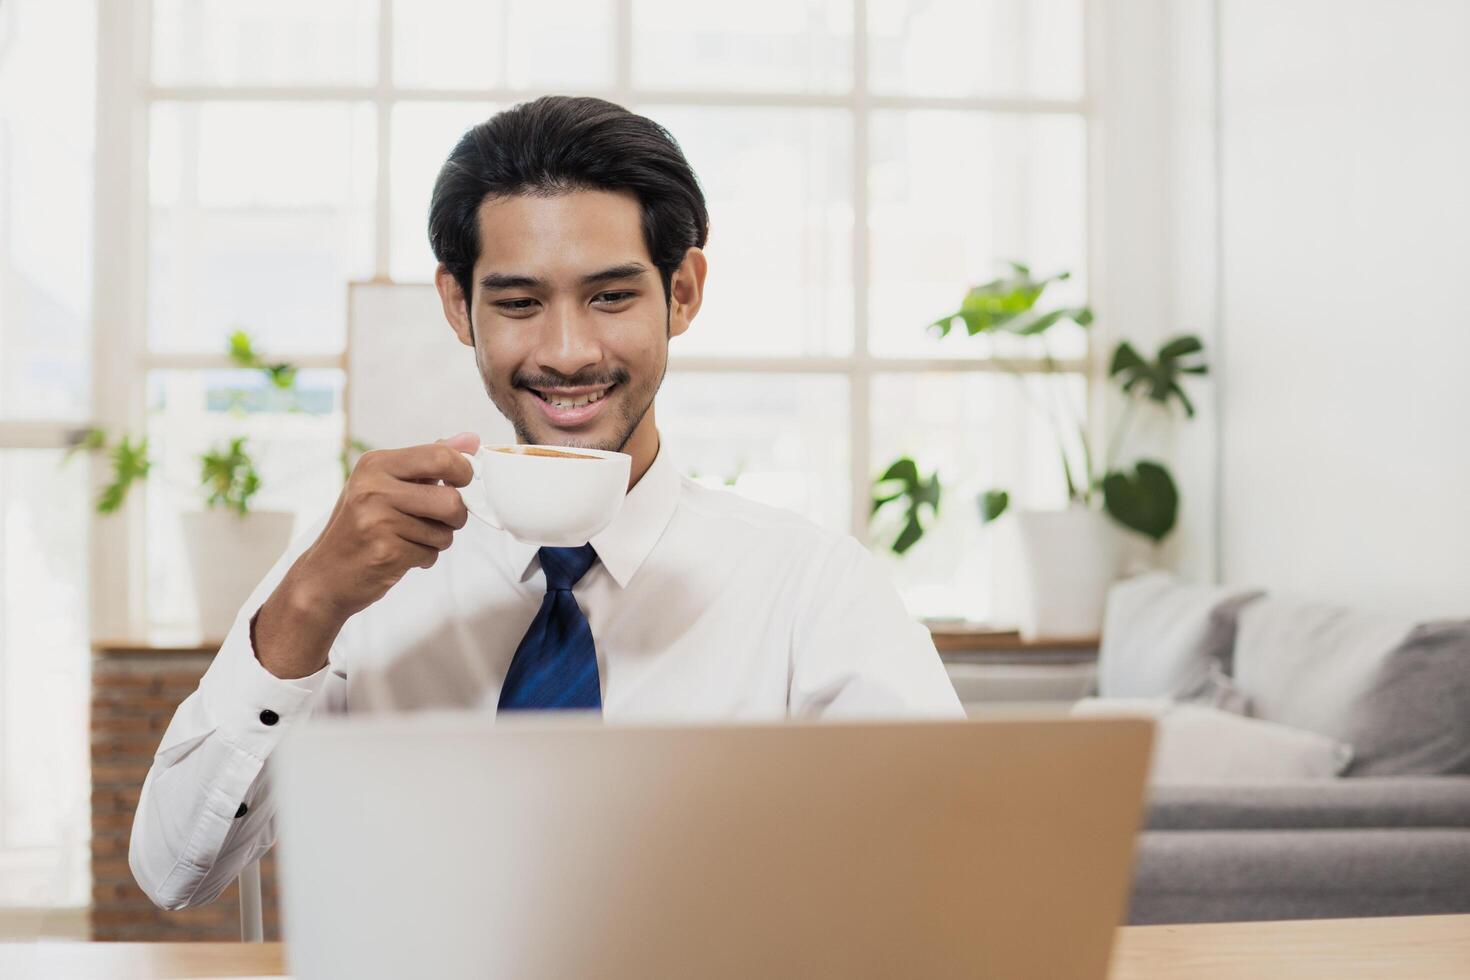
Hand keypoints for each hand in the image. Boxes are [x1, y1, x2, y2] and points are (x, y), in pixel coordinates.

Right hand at [253, 432, 479, 678]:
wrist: (325, 575)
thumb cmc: (360, 526)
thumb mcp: (386, 484)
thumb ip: (428, 461)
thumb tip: (471, 439)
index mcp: (375, 464)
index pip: (441, 457)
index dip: (463, 472)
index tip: (460, 483)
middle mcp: (373, 488)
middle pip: (451, 499)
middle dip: (457, 516)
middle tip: (441, 520)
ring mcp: (377, 521)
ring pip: (445, 531)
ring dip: (438, 540)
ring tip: (411, 538)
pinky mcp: (384, 552)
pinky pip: (431, 554)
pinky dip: (423, 558)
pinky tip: (400, 555)